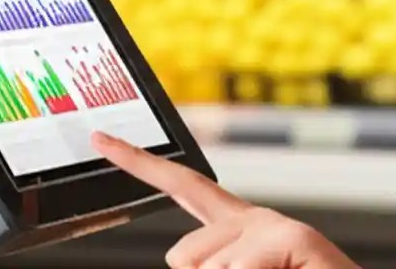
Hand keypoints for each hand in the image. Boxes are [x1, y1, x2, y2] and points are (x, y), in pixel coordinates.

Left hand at [92, 132, 360, 268]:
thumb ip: (207, 265)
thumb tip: (179, 258)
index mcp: (238, 229)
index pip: (183, 189)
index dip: (139, 164)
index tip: (102, 140)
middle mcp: (254, 219)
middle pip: (181, 253)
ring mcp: (275, 226)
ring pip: (204, 268)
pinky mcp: (294, 237)